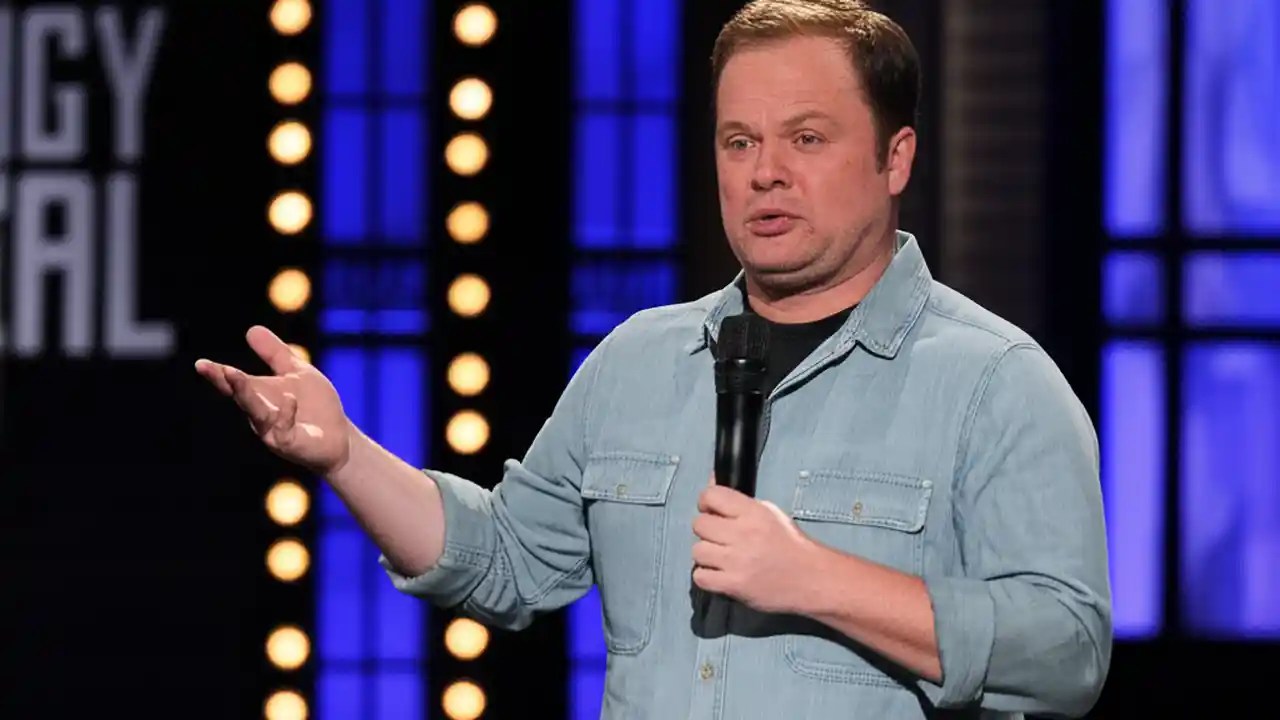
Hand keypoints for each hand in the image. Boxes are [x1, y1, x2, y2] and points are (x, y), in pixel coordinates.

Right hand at [195, 325, 351, 475]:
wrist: (339, 437)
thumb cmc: (314, 406)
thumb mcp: (296, 373)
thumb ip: (275, 354)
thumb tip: (251, 329)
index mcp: (259, 396)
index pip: (234, 384)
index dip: (217, 375)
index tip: (200, 364)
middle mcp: (260, 414)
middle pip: (241, 397)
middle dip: (231, 383)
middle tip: (221, 369)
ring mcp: (273, 431)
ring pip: (256, 413)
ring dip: (246, 396)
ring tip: (235, 376)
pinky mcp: (289, 444)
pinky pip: (282, 430)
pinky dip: (284, 414)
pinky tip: (290, 400)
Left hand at [691, 481, 821, 614]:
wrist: (812, 579)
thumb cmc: (791, 544)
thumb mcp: (770, 513)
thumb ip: (738, 501)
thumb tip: (711, 481)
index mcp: (752, 512)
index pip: (711, 496)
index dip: (707, 503)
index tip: (712, 511)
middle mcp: (742, 534)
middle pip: (699, 524)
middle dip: (707, 530)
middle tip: (720, 537)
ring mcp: (736, 561)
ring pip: (697, 551)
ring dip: (707, 555)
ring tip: (722, 558)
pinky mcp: (733, 585)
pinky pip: (700, 577)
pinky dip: (707, 576)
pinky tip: (720, 573)